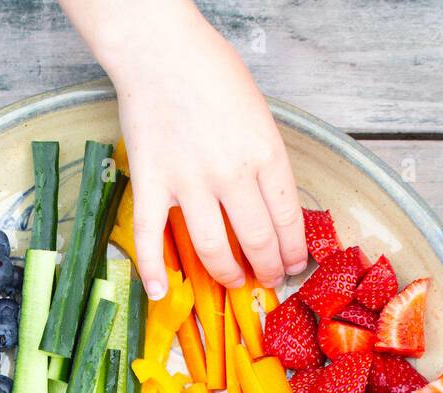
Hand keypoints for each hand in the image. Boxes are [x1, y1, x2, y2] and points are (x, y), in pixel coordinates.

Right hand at [59, 0, 306, 298]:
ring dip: (227, 274)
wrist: (159, 50)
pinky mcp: (150, 183)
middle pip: (257, 241)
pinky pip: (150, 238)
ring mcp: (188, 182)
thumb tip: (271, 203)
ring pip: (213, 249)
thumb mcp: (259, 113)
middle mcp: (231, 173)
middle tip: (267, 277)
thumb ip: (265, 159)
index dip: (292, 250)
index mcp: (265, 153)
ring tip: (233, 281)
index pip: (287, 219)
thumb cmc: (210, 72)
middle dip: (266, 268)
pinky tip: (159, 292)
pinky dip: (154, 270)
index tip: (292, 263)